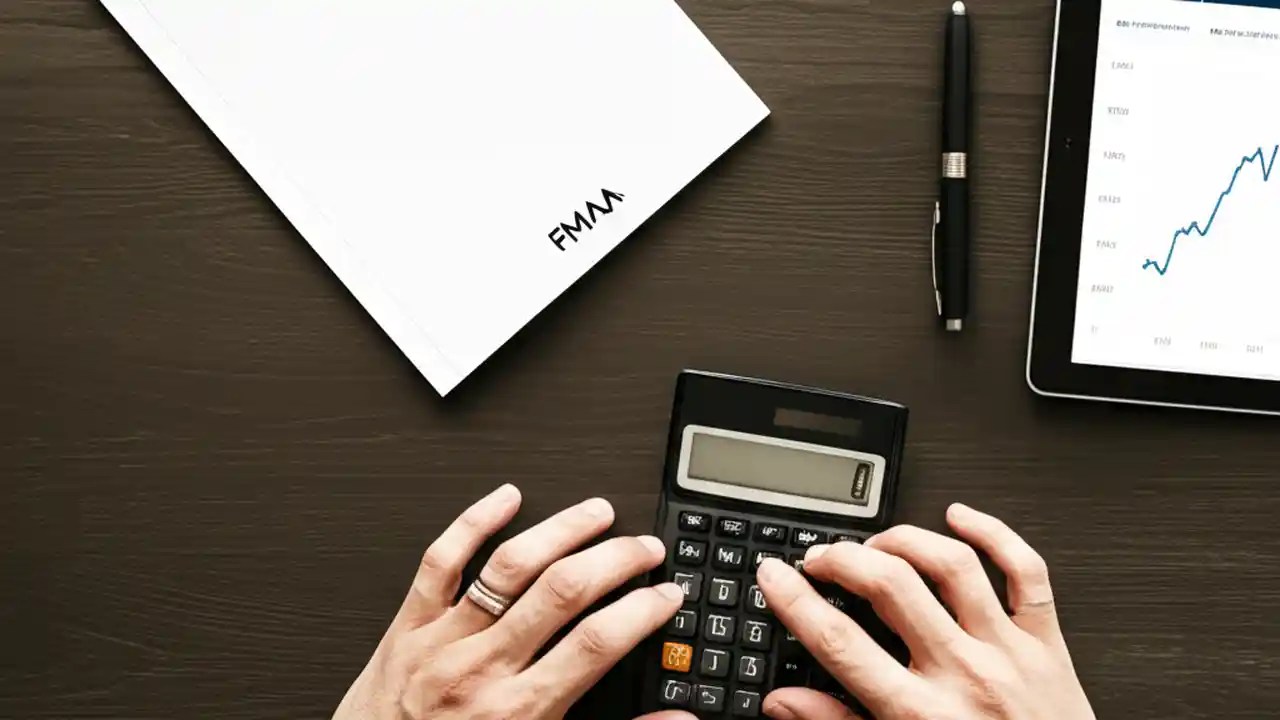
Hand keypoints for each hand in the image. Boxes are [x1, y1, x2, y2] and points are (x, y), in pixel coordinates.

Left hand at [332, 484, 694, 719]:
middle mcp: (483, 669)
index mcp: (522, 712)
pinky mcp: (408, 624)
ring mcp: (443, 640)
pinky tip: (506, 497)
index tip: (667, 595)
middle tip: (645, 546)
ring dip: (560, 530)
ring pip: (509, 566)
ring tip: (596, 513)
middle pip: (561, 592)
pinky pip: (440, 561)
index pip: (595, 643)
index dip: (640, 611)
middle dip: (614, 559)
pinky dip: (473, 521)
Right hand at [758, 504, 1094, 719]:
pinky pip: (1026, 571)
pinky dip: (995, 534)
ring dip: (905, 541)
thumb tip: (785, 701)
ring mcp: (1008, 652)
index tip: (775, 575)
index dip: (796, 600)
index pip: (840, 642)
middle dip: (843, 559)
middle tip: (819, 557)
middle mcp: (964, 675)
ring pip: (952, 566)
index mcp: (920, 715)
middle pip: (891, 588)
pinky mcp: (1047, 644)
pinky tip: (961, 518)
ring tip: (876, 544)